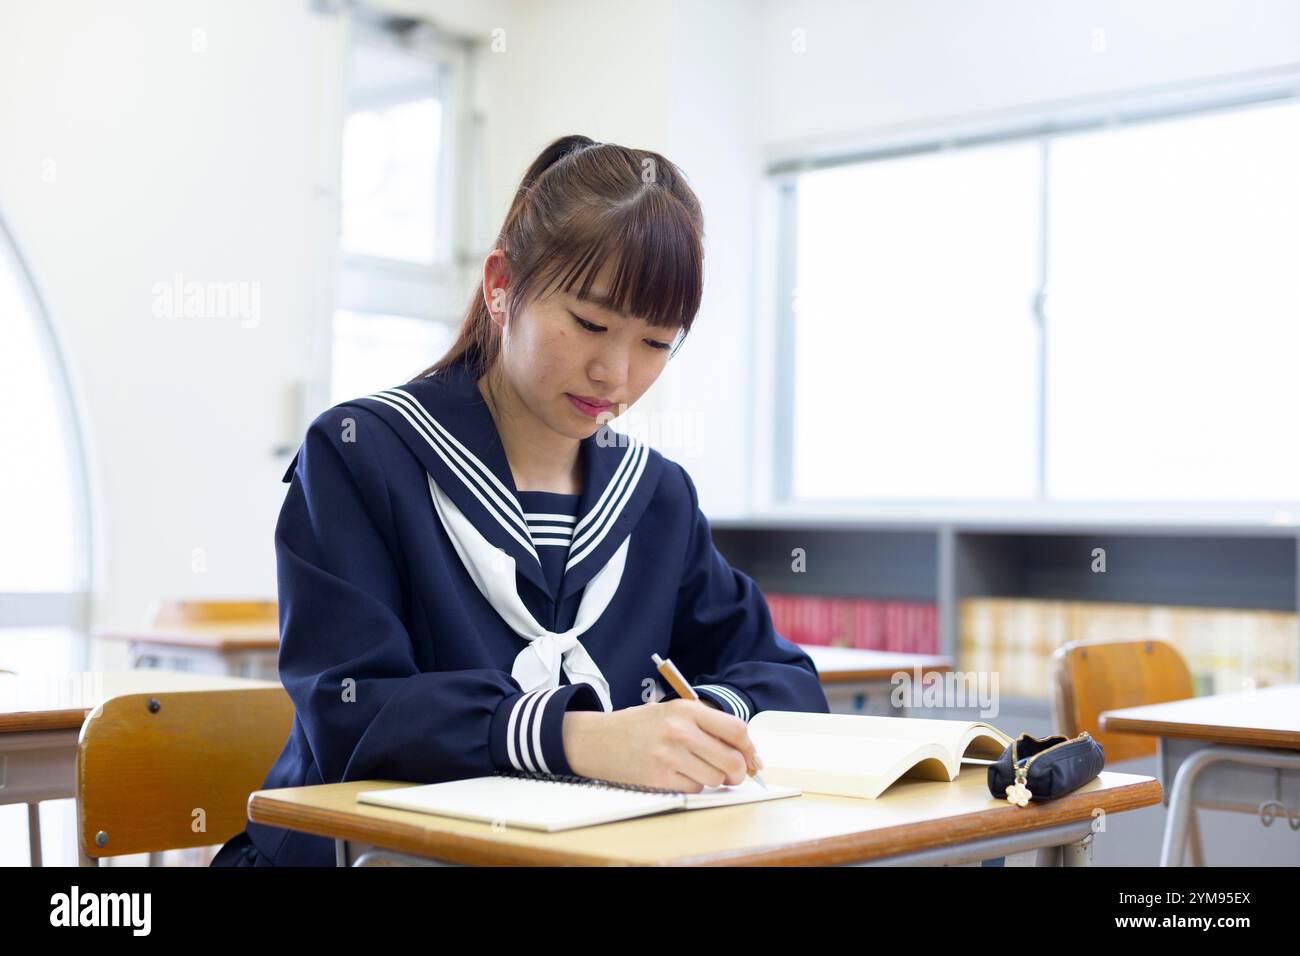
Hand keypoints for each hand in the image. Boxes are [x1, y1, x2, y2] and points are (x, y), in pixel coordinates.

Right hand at [562, 698, 758, 791]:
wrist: (597, 740)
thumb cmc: (639, 726)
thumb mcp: (672, 711)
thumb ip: (706, 725)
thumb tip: (744, 752)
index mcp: (686, 710)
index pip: (736, 730)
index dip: (749, 748)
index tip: (751, 758)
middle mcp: (679, 731)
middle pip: (731, 760)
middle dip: (738, 772)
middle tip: (734, 774)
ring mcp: (669, 757)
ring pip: (715, 779)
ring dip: (714, 780)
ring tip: (699, 771)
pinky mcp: (659, 779)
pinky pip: (694, 789)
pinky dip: (693, 786)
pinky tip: (679, 775)